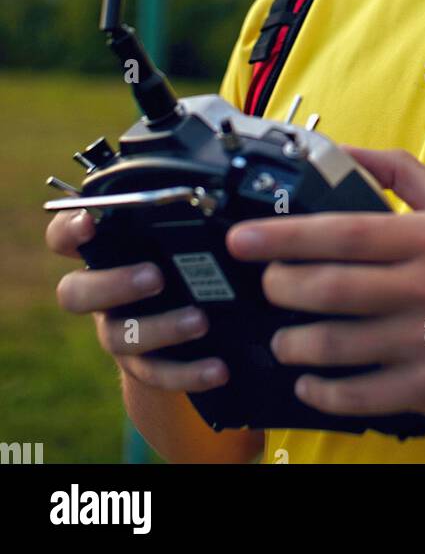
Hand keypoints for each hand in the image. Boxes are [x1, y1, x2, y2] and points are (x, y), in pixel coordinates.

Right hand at [46, 208, 229, 394]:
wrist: (191, 323)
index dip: (69, 230)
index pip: (63, 238)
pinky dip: (188, 373)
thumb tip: (218, 192)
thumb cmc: (183, 259)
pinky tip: (217, 369)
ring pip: (119, 337)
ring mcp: (115, 331)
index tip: (90, 221)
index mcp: (101, 253)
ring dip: (160, 328)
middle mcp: (99, 294)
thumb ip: (181, 220)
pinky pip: (156, 374)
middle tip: (156, 276)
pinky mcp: (140, 366)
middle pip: (74, 294)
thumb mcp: (179, 236)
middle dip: (113, 285)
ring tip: (200, 321)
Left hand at [226, 147, 424, 419]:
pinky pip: (361, 394)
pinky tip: (309, 381)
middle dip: (279, 290)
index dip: (284, 237)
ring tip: (283, 338)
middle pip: (330, 288)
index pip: (342, 232)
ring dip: (294, 343)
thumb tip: (339, 150)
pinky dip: (324, 391)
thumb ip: (397, 172)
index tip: (242, 239)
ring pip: (337, 344)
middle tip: (265, 287)